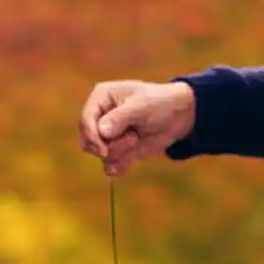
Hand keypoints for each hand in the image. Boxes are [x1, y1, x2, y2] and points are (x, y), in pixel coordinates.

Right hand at [79, 80, 195, 175]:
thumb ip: (120, 117)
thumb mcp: (141, 106)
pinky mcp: (116, 150)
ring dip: (119, 152)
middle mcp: (99, 117)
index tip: (104, 150)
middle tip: (131, 139)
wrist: (178, 117)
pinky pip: (110, 165)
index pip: (85, 119)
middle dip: (107, 145)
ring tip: (136, 139)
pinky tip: (133, 157)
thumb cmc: (159, 103)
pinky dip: (120, 165)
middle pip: (87, 140)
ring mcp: (107, 135)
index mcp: (101, 98)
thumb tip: (101, 132)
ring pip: (99, 154)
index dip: (91, 135)